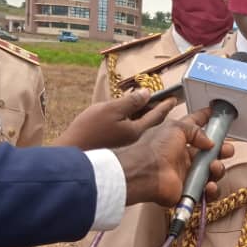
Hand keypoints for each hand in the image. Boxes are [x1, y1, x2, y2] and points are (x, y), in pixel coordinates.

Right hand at [56, 89, 175, 150]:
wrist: (72, 152)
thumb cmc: (90, 131)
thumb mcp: (111, 109)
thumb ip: (131, 101)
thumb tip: (147, 94)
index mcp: (137, 130)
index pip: (157, 115)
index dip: (165, 105)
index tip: (174, 99)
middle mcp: (134, 139)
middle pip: (148, 121)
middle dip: (152, 108)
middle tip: (155, 97)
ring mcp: (125, 143)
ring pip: (138, 124)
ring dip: (139, 113)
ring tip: (137, 101)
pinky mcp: (115, 145)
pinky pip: (127, 128)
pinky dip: (129, 119)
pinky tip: (122, 113)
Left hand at [115, 108, 232, 207]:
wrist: (145, 172)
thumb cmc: (155, 147)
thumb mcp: (175, 127)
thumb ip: (196, 130)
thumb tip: (210, 142)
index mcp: (179, 140)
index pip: (197, 128)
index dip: (207, 120)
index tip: (217, 114)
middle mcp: (184, 157)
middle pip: (210, 153)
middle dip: (222, 150)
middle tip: (227, 149)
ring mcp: (187, 175)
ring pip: (212, 172)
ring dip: (218, 168)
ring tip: (214, 166)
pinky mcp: (188, 191)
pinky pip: (207, 193)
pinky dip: (212, 190)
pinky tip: (209, 185)